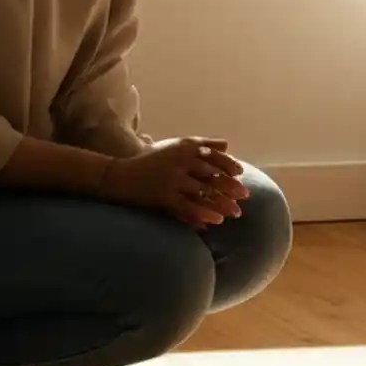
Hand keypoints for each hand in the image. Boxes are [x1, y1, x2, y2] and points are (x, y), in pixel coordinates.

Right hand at [99, 138, 249, 229]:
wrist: (120, 175)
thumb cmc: (151, 160)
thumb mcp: (175, 146)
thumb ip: (201, 144)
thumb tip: (227, 144)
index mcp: (185, 147)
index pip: (214, 156)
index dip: (229, 165)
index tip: (240, 174)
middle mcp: (180, 160)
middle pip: (212, 174)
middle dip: (231, 186)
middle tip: (245, 196)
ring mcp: (172, 178)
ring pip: (204, 192)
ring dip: (222, 203)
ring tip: (234, 213)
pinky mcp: (164, 196)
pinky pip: (189, 207)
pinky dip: (204, 214)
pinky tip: (215, 221)